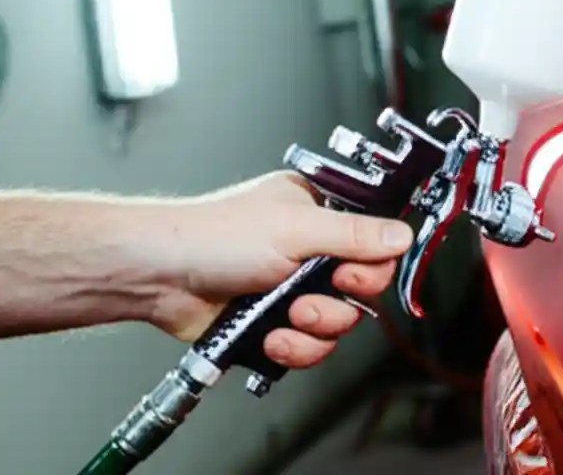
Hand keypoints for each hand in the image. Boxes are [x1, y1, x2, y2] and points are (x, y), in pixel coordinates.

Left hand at [139, 172, 411, 368]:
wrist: (160, 277)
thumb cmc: (211, 236)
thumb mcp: (295, 229)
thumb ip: (355, 235)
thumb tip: (402, 234)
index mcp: (319, 215)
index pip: (374, 244)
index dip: (371, 266)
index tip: (351, 275)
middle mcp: (310, 252)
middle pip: (361, 291)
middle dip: (338, 303)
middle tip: (312, 297)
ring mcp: (293, 290)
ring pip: (338, 324)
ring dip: (315, 328)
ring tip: (286, 317)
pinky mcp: (276, 324)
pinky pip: (310, 346)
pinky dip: (295, 347)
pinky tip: (273, 337)